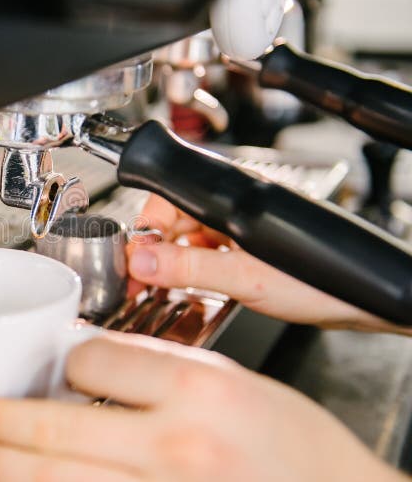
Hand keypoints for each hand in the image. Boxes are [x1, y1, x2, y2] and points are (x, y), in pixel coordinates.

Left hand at [0, 333, 403, 481]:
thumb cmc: (303, 453)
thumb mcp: (241, 385)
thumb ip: (165, 372)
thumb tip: (88, 366)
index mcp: (201, 391)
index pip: (93, 362)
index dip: (64, 364)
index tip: (55, 370)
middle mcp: (178, 449)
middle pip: (54, 430)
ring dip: (0, 473)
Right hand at [127, 194, 410, 333]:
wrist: (363, 301)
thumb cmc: (321, 281)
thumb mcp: (244, 279)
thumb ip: (188, 268)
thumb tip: (143, 261)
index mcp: (232, 198)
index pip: (167, 199)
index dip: (146, 231)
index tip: (135, 262)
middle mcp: (235, 205)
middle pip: (174, 220)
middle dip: (156, 251)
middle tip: (144, 283)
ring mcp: (241, 226)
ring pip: (188, 238)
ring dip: (174, 262)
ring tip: (169, 289)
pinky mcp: (247, 245)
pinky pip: (207, 251)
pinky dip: (194, 269)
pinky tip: (195, 288)